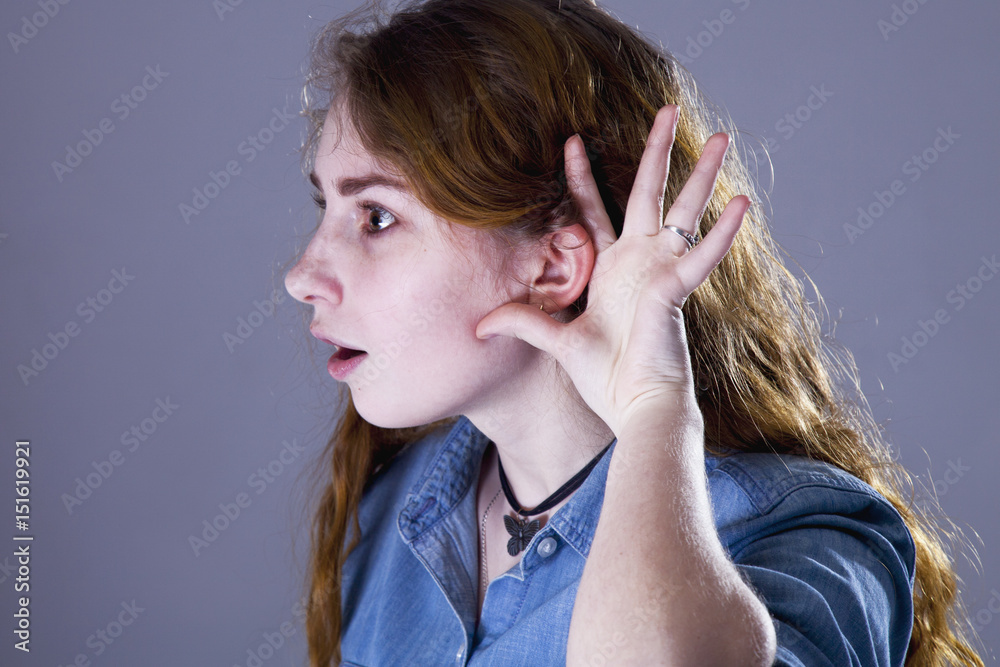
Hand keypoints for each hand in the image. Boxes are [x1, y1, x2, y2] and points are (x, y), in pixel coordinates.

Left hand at [475, 105, 749, 435]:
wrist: (636, 409)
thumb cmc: (605, 378)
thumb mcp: (557, 343)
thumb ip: (523, 324)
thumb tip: (478, 326)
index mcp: (611, 268)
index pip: (594, 209)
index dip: (582, 176)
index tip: (570, 139)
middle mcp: (639, 261)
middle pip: (648, 191)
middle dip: (656, 150)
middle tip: (668, 109)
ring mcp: (661, 272)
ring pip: (684, 211)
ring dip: (702, 175)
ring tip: (721, 137)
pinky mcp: (675, 291)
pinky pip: (703, 257)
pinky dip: (722, 234)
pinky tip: (742, 202)